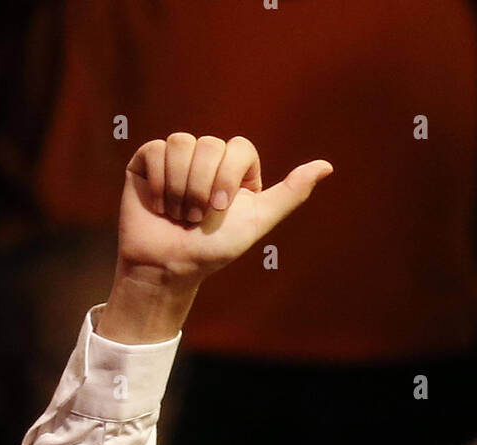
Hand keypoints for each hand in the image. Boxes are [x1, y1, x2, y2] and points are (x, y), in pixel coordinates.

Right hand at [117, 133, 332, 282]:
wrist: (169, 267)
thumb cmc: (214, 249)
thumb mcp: (258, 221)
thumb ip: (291, 194)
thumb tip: (328, 166)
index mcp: (235, 169)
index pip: (239, 146)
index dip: (229, 177)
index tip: (221, 210)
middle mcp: (207, 157)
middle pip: (210, 145)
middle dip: (204, 188)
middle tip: (198, 219)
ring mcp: (177, 156)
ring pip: (182, 144)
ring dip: (181, 189)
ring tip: (179, 215)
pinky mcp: (148, 159)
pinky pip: (156, 150)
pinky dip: (160, 184)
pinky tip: (160, 206)